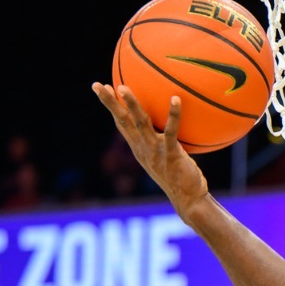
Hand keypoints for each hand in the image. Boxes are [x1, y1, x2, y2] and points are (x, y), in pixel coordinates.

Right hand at [90, 84, 209, 211]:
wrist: (188, 200)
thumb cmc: (181, 179)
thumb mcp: (166, 158)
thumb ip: (163, 142)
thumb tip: (168, 126)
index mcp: (139, 148)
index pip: (121, 123)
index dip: (111, 106)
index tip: (101, 88)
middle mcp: (143, 148)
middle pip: (121, 121)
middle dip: (108, 102)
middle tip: (96, 85)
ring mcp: (155, 151)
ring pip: (139, 123)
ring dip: (130, 105)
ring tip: (122, 88)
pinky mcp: (170, 154)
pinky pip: (171, 131)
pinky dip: (173, 114)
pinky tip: (175, 99)